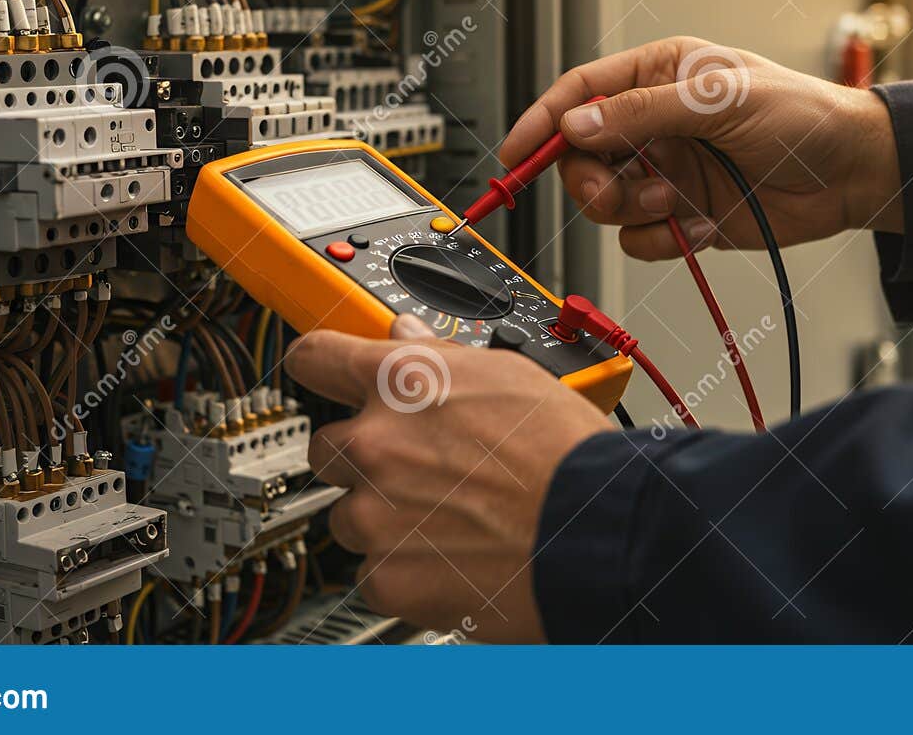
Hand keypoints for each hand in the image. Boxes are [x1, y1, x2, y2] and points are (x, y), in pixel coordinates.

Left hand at [284, 314, 611, 641]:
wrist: (596, 531)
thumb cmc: (568, 454)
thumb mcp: (512, 376)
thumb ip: (443, 357)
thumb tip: (410, 335)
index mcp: (403, 383)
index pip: (316, 357)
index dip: (316, 366)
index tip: (317, 374)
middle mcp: (377, 444)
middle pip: (326, 448)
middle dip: (363, 459)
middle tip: (416, 471)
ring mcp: (375, 514)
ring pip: (348, 516)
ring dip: (383, 519)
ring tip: (447, 521)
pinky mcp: (387, 576)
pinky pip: (373, 573)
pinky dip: (405, 571)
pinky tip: (452, 559)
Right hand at [500, 36, 902, 259]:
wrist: (853, 176)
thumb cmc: (803, 116)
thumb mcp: (719, 100)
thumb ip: (642, 112)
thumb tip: (575, 124)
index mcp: (658, 76)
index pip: (580, 94)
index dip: (542, 122)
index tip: (514, 154)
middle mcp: (655, 124)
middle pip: (580, 156)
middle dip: (591, 179)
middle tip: (616, 190)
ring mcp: (667, 171)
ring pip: (605, 201)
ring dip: (631, 208)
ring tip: (676, 201)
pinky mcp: (683, 216)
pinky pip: (639, 239)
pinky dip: (662, 237)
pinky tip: (700, 222)